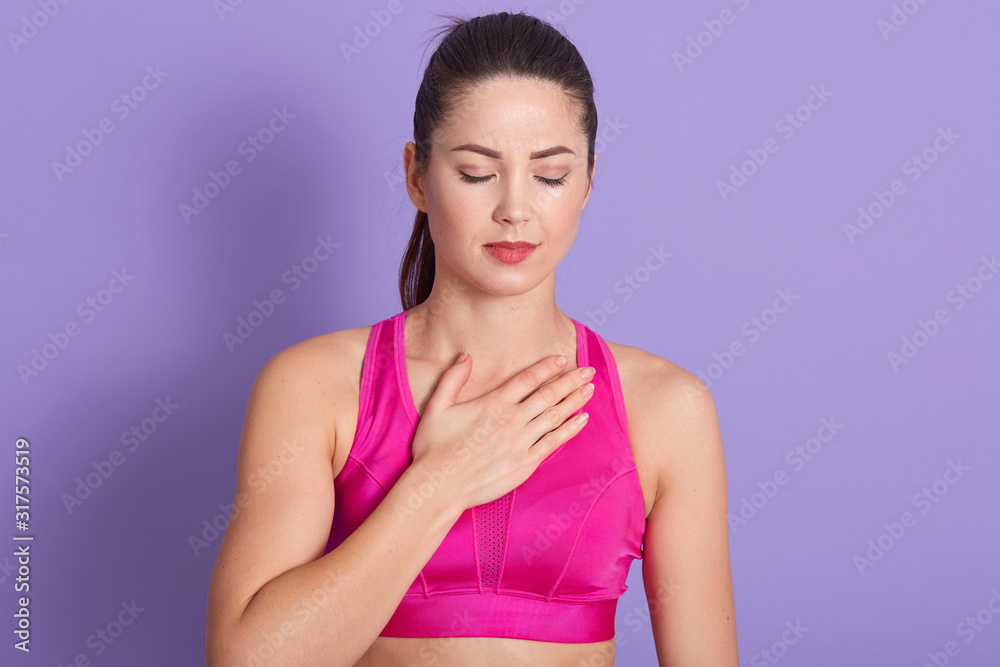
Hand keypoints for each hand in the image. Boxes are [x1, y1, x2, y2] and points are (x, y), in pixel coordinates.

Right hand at [409, 352, 595, 509]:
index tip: (563, 359)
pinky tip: (583, 419)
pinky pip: (554, 442)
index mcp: (492, 403)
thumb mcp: (436, 407)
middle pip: (548, 395)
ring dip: (575, 400)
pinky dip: (570, 429)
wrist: (439, 487)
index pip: (527, 379)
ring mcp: (520, 442)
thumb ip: (453, 378)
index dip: (547, 367)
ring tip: (590, 389)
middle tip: (589, 370)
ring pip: (555, 416)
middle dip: (571, 380)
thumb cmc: (433, 448)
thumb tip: (466, 356)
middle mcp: (511, 420)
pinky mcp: (525, 463)